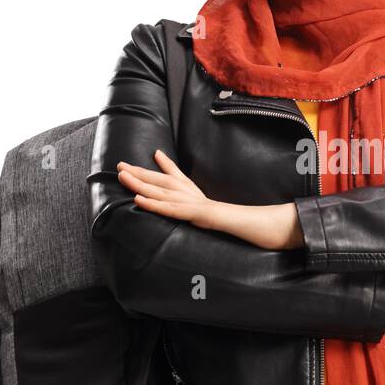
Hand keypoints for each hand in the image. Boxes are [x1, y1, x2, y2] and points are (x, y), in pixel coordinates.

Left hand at [117, 150, 300, 249]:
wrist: (265, 229)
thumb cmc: (249, 226)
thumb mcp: (229, 216)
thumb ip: (220, 212)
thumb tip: (220, 214)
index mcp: (203, 197)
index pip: (181, 179)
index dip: (165, 167)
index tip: (154, 154)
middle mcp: (198, 196)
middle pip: (165, 182)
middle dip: (141, 173)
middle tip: (119, 165)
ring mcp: (197, 205)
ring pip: (163, 192)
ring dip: (141, 184)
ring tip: (122, 176)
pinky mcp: (198, 215)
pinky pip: (172, 210)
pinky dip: (154, 204)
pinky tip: (138, 200)